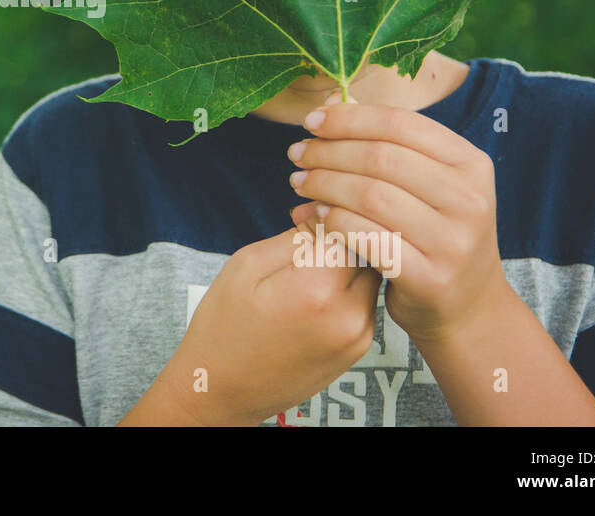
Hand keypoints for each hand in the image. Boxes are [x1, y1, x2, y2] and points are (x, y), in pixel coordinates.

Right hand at [127, 224, 380, 425]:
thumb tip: (329, 212)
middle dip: (346, 231)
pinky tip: (316, 287)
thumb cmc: (224, 324)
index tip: (311, 204)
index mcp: (317, 289)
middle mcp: (348, 316)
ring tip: (312, 259)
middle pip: (369, 250)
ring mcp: (358, 337)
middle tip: (312, 228)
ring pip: (372, 274)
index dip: (332, 208)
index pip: (351, 226)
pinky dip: (349, 285)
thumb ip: (296, 237)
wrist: (221, 390)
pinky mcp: (359, 350)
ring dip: (351, 258)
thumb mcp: (246, 265)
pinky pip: (366, 301)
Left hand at [286, 92, 515, 349]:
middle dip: (329, 151)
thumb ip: (390, 147)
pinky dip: (332, 221)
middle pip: (380, 157)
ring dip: (323, 184)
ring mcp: (453, 241)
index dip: (349, 118)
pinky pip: (366, 237)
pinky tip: (314, 215)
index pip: (401, 123)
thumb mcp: (432, 185)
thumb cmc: (435, 233)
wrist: (467, 307)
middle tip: (297, 154)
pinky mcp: (430, 278)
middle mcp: (469, 199)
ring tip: (299, 183)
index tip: (311, 121)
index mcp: (470, 164)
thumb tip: (329, 107)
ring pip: (369, 195)